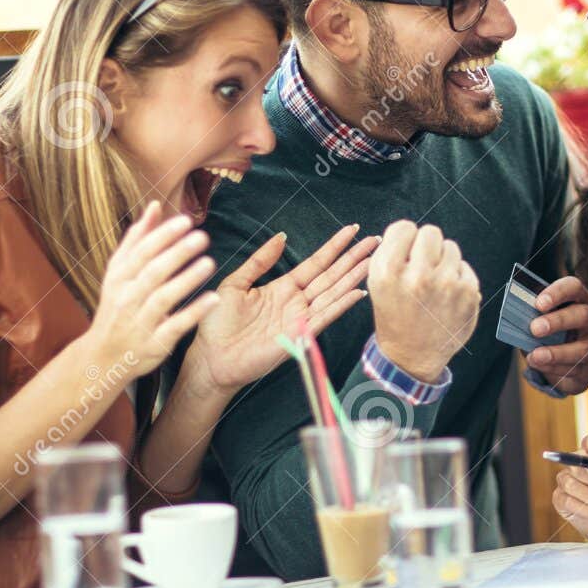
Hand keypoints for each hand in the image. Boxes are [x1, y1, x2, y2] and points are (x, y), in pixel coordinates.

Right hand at [85, 201, 219, 376]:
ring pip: (163, 298)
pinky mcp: (155, 343)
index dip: (162, 236)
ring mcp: (140, 322)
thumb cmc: (117, 306)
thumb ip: (137, 239)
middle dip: (176, 253)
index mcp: (119, 279)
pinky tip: (213, 299)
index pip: (141, 253)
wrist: (103, 356)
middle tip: (202, 236)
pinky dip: (194, 313)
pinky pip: (175, 326)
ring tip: (209, 263)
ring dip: (186, 280)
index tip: (185, 220)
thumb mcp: (119, 274)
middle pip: (152, 273)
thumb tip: (154, 205)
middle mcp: (127, 298)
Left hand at [185, 223, 378, 394]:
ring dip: (353, 276)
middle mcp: (297, 302)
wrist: (212, 358)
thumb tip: (281, 236)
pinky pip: (325, 316)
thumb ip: (260, 261)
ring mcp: (301, 318)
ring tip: (372, 260)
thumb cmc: (218, 324)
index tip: (351, 230)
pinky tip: (358, 292)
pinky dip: (342, 304)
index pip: (316, 263)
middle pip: (331, 275)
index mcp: (283, 287)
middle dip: (353, 258)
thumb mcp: (236, 283)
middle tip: (375, 240)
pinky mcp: (300, 335)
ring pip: (333, 292)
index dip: (334, 247)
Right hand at [368, 221, 479, 382]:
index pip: (404, 227)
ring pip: (450, 247)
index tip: (405, 256)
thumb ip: (391, 251)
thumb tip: (413, 230)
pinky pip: (464, 266)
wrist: (412, 355)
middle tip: (422, 266)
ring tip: (433, 284)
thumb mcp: (377, 282)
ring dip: (443, 261)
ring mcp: (446, 284)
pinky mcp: (469, 293)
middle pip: (430, 232)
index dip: (404, 241)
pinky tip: (446, 296)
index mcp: (389, 272)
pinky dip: (457, 277)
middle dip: (426, 246)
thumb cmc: (394, 313)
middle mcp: (418, 276)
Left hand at [524, 276, 587, 394]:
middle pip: (583, 315)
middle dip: (558, 321)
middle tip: (535, 328)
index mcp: (581, 299)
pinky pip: (577, 370)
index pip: (574, 287)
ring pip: (583, 349)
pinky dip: (555, 369)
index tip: (539, 303)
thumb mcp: (543, 321)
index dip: (557, 293)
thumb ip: (534, 318)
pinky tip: (540, 366)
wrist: (566, 361)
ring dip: (557, 353)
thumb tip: (518, 322)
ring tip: (535, 356)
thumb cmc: (552, 332)